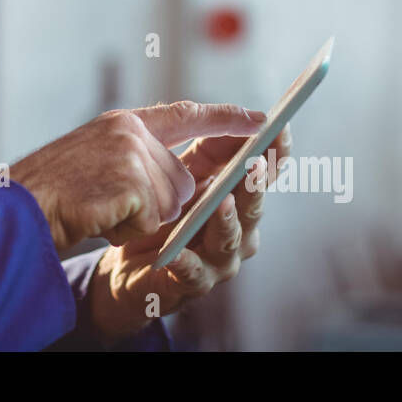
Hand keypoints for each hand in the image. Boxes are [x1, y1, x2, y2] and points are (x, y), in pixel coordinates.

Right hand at [9, 101, 266, 251]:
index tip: (262, 120)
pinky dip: (128, 229)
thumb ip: (135, 155)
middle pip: (180, 178)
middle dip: (156, 203)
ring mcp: (132, 155)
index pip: (186, 114)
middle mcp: (131, 131)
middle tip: (110, 203)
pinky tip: (100, 218)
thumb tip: (181, 181)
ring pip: (171, 203)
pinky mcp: (132, 183)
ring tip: (101, 210)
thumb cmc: (52, 192)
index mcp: (123, 122)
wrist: (19, 209)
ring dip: (141, 218)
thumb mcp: (93, 157)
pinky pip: (153, 219)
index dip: (225, 119)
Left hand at [87, 122, 293, 344]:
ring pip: (230, 241)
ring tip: (224, 203)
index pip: (264, 173)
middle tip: (254, 164)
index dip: (274, 152)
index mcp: (236, 197)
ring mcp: (216, 260)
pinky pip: (192, 274)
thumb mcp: (180, 172)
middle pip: (252, 207)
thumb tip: (241, 116)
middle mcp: (236, 230)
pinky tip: (178, 253)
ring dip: (228, 222)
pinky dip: (188, 263)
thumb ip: (208, 148)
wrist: (123, 264)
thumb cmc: (160, 214)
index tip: (279, 126)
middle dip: (255, 187)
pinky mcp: (187, 285)